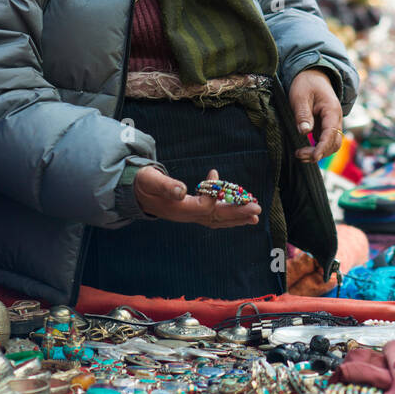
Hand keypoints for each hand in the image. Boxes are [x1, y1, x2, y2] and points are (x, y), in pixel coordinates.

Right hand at [134, 166, 260, 228]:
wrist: (137, 193)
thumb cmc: (144, 184)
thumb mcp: (151, 180)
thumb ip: (165, 186)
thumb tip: (181, 190)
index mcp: (179, 208)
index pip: (203, 206)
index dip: (213, 193)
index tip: (214, 173)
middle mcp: (188, 215)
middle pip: (216, 216)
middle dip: (237, 213)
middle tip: (257, 210)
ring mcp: (191, 216)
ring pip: (218, 219)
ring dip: (237, 218)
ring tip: (255, 217)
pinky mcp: (194, 212)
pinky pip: (215, 217)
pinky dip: (229, 216)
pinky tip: (241, 215)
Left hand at [289, 69, 342, 162]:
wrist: (312, 74)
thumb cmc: (306, 83)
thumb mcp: (300, 96)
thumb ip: (303, 114)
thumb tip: (305, 132)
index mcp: (332, 110)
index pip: (331, 133)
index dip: (323, 147)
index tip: (314, 157)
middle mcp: (335, 118)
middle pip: (334, 143)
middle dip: (319, 152)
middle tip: (299, 155)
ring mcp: (332, 122)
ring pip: (331, 144)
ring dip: (319, 153)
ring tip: (300, 155)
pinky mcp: (325, 125)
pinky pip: (325, 141)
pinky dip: (317, 148)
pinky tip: (304, 150)